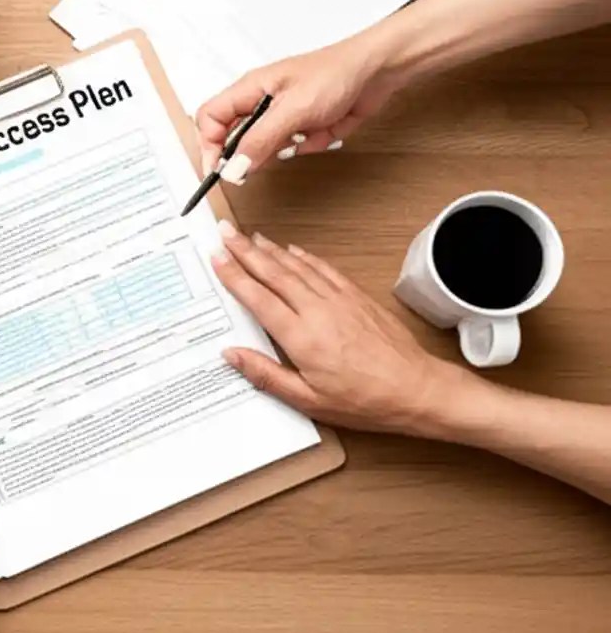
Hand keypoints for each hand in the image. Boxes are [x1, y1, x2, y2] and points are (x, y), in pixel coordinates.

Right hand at [195, 36, 404, 181]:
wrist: (379, 71)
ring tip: (300, 136)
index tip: (220, 169)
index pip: (210, 118)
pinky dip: (305, 147)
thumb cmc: (336, 74)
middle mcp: (261, 102)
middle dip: (247, 153)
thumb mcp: (292, 110)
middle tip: (259, 163)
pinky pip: (291, 149)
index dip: (209, 145)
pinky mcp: (302, 127)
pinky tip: (321, 132)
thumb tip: (233, 168)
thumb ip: (259, 141)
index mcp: (250, 89)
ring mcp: (282, 116)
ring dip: (280, 149)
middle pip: (233, 136)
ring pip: (263, 146)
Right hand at [210, 220, 467, 434]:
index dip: (234, 275)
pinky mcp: (357, 298)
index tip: (217, 258)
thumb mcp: (307, 400)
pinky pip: (325, 270)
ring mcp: (339, 300)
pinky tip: (293, 250)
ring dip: (271, 250)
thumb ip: (265, 375)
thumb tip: (232, 355)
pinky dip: (306, 257)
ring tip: (251, 237)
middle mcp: (318, 311)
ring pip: (297, 267)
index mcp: (300, 337)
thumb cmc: (363, 401)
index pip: (258, 298)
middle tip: (226, 232)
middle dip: (246, 251)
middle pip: (274, 273)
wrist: (415, 389)